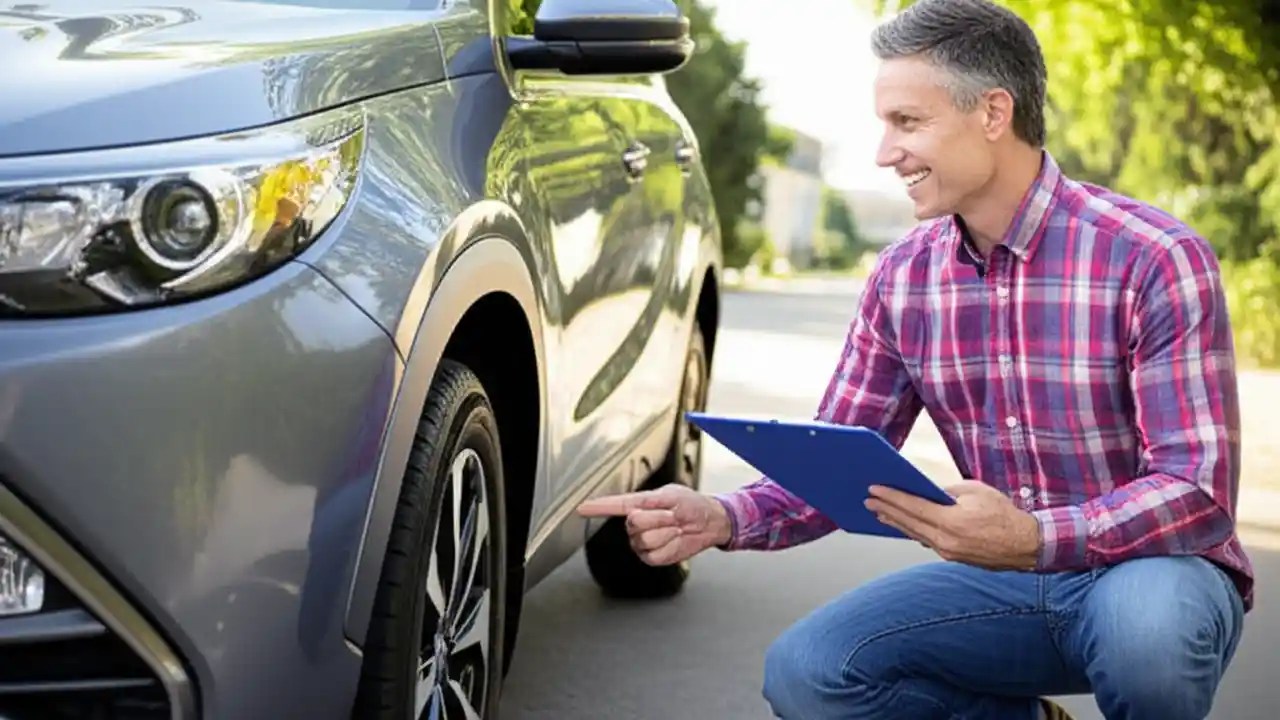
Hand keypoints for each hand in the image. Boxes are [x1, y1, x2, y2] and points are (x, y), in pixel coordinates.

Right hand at [576, 484, 732, 565]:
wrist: (709, 522)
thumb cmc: (691, 504)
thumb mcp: (671, 495)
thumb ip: (649, 503)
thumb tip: (632, 513)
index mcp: (639, 504)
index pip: (613, 505)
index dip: (597, 507)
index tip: (581, 508)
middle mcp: (637, 524)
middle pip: (633, 523)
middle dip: (658, 518)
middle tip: (672, 515)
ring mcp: (643, 542)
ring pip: (644, 540)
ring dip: (666, 532)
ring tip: (676, 527)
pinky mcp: (652, 557)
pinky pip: (654, 555)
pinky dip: (669, 547)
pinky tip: (675, 540)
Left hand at [864, 480, 1041, 570]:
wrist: (1027, 546)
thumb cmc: (1004, 514)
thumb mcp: (976, 492)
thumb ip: (948, 491)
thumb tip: (927, 491)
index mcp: (951, 522)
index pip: (913, 507)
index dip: (891, 497)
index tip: (873, 489)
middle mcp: (946, 541)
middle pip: (908, 523)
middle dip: (886, 510)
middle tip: (867, 500)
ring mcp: (948, 552)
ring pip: (915, 534)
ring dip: (895, 522)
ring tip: (878, 512)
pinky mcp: (953, 558)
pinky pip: (927, 541)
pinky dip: (913, 531)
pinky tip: (903, 525)